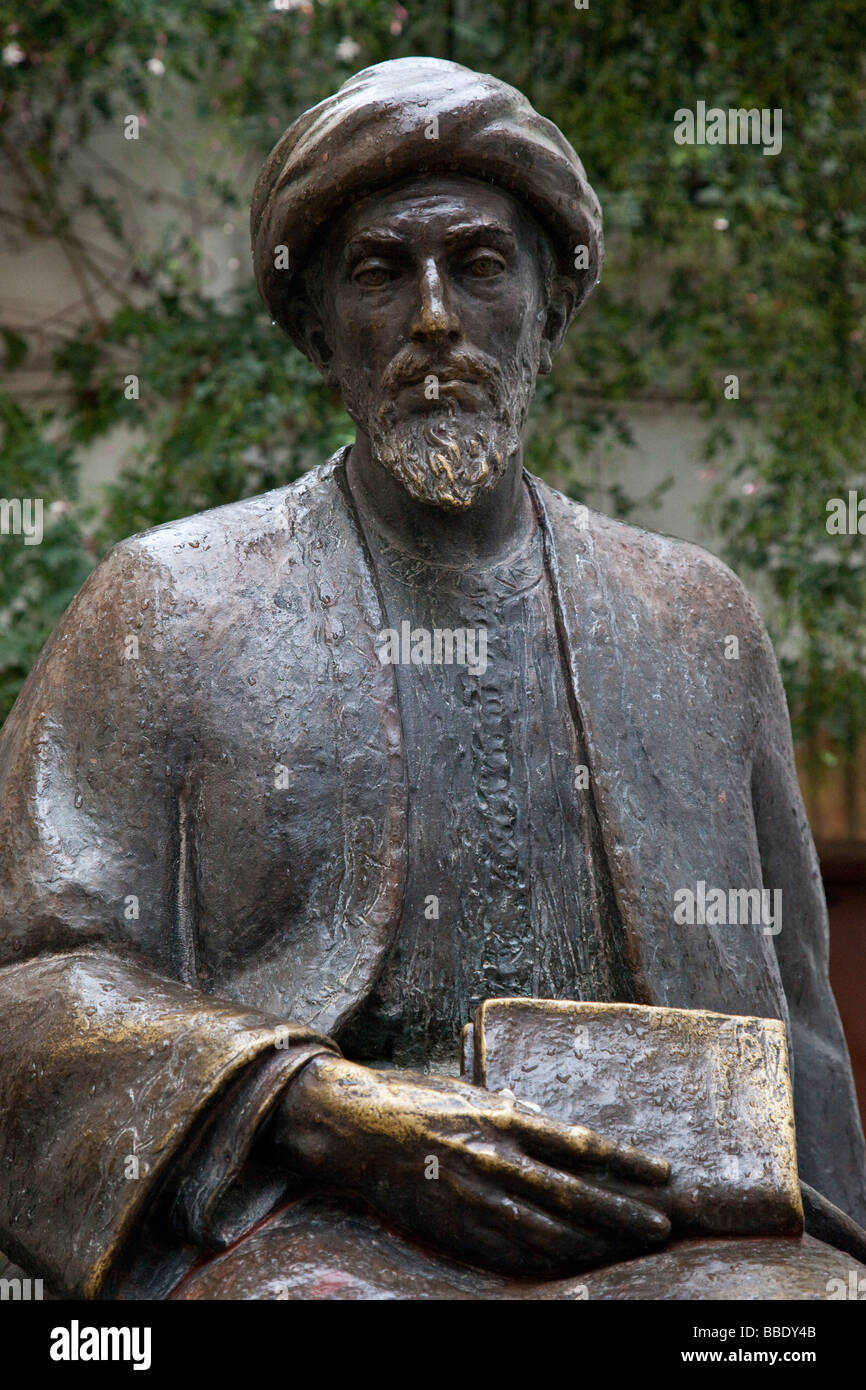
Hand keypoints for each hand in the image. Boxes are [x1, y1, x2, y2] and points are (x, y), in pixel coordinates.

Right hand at [266, 1054, 670, 1275]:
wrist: (358, 1128)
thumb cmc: (419, 1100)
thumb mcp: (474, 1094)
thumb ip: (516, 1113)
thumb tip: (556, 1130)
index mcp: (503, 1117)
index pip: (580, 1144)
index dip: (626, 1161)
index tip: (663, 1173)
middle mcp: (495, 1158)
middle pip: (573, 1194)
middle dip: (623, 1213)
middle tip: (662, 1226)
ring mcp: (475, 1197)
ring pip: (548, 1230)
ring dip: (594, 1242)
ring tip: (629, 1249)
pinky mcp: (455, 1225)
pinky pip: (511, 1251)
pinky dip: (549, 1260)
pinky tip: (575, 1264)